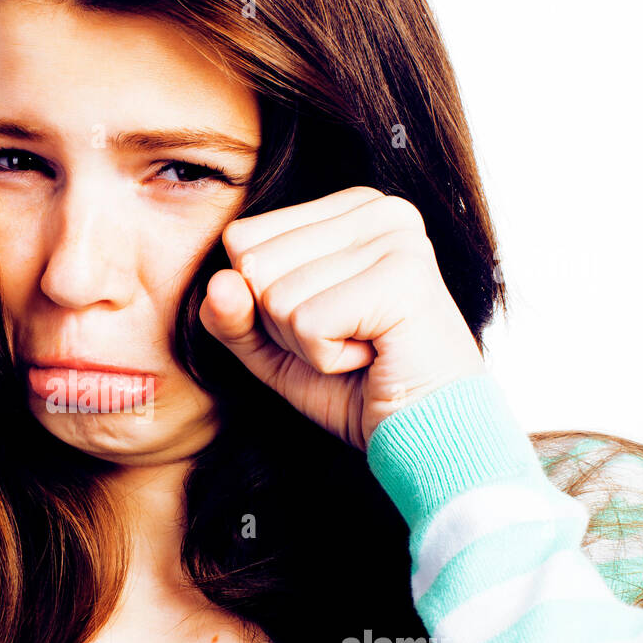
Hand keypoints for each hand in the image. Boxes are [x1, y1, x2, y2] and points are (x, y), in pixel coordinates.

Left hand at [199, 186, 486, 450]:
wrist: (425, 435)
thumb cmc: (355, 387)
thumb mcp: (273, 348)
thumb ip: (232, 314)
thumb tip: (217, 283)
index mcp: (348, 209)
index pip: (242, 239)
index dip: (264, 303)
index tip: (326, 322)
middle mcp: (377, 208)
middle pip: (253, 263)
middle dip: (283, 324)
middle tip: (345, 341)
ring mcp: (394, 238)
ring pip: (276, 295)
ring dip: (307, 345)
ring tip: (361, 348)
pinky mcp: (402, 277)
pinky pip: (306, 322)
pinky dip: (327, 359)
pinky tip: (373, 356)